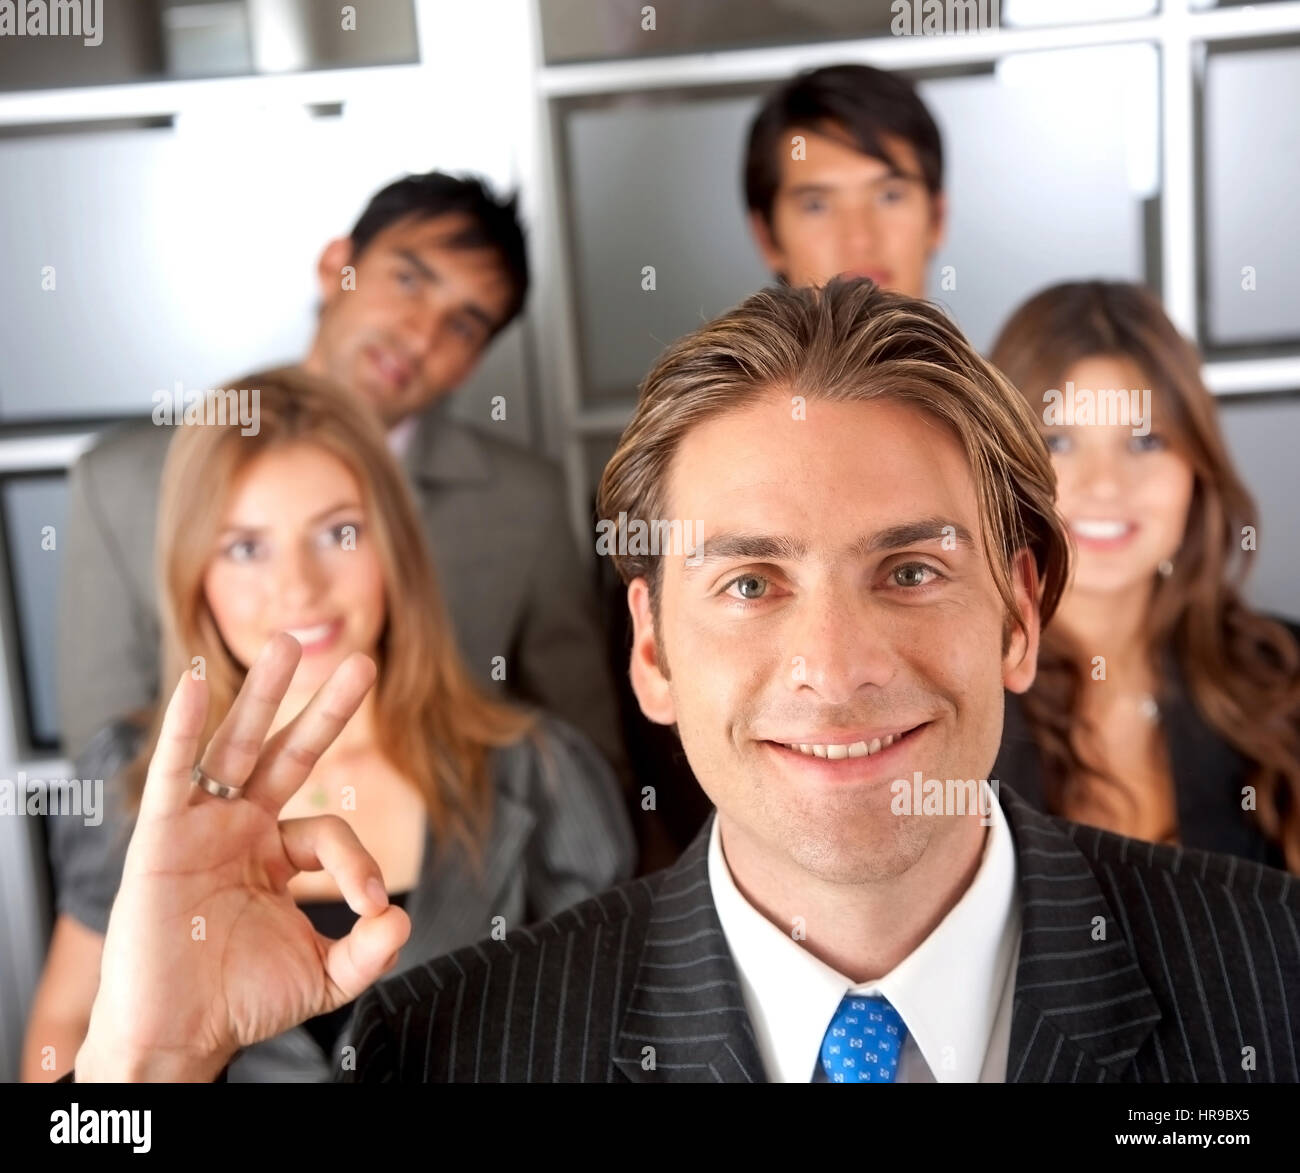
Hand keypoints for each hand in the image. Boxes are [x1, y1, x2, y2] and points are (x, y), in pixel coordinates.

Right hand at [76, 634, 410, 1080]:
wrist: (176, 1037)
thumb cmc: (239, 1003)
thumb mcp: (323, 976)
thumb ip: (370, 951)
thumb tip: (402, 919)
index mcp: (277, 854)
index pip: (331, 833)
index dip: (358, 865)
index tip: (368, 909)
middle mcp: (242, 830)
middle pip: (290, 755)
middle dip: (326, 710)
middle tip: (363, 663)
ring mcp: (202, 828)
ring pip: (237, 748)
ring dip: (263, 694)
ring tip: (287, 643)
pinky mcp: (161, 837)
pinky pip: (174, 774)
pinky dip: (183, 729)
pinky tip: (193, 685)